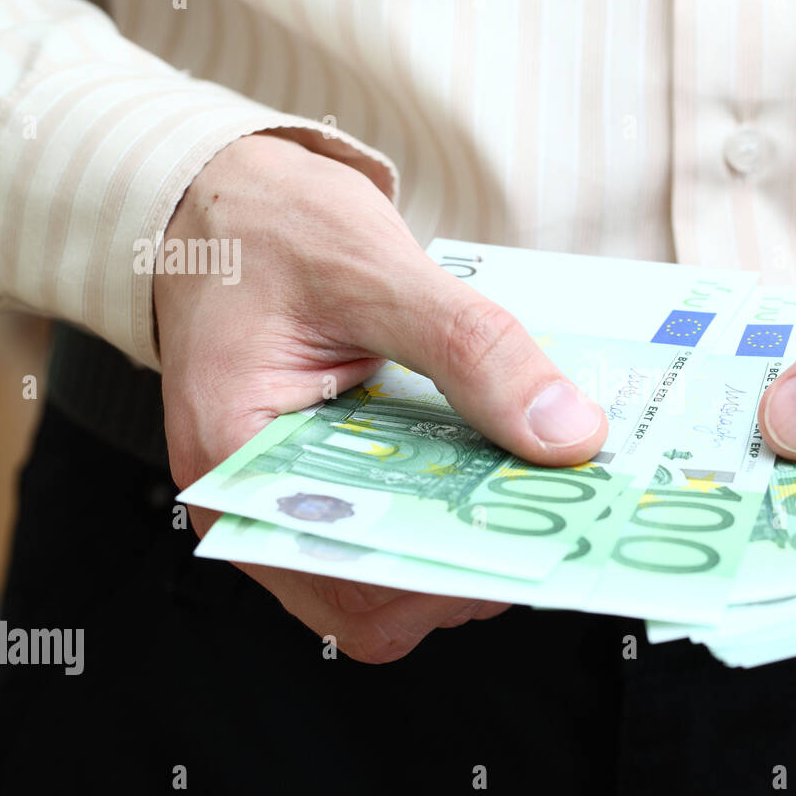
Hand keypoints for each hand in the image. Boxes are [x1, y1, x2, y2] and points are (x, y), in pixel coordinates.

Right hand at [154, 131, 607, 661]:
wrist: (228, 200)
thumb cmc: (267, 228)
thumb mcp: (372, 269)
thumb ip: (470, 348)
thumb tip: (567, 434)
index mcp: (234, 465)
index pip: (352, 586)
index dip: (450, 580)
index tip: (532, 540)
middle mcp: (255, 503)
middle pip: (382, 595)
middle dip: (473, 561)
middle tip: (550, 510)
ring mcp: (292, 496)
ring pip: (397, 568)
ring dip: (471, 535)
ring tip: (531, 481)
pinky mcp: (329, 474)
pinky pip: (399, 518)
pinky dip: (455, 501)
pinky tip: (500, 459)